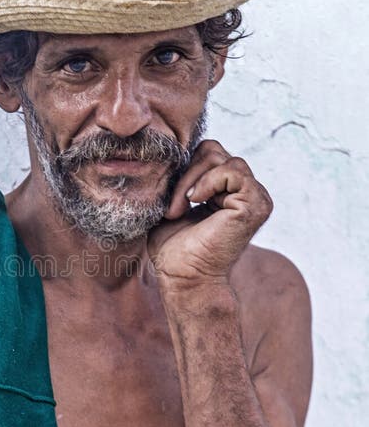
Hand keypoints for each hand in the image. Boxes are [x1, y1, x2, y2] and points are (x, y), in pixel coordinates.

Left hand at [147, 140, 272, 285]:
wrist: (184, 276)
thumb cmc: (175, 248)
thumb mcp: (173, 203)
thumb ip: (180, 177)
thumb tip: (170, 152)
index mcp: (228, 190)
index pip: (207, 152)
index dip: (183, 169)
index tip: (169, 201)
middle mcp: (246, 191)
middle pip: (213, 150)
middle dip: (185, 173)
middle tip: (173, 207)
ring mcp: (255, 196)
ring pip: (220, 157)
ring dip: (191, 180)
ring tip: (180, 208)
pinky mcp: (256, 203)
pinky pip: (232, 170)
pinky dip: (207, 182)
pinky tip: (195, 202)